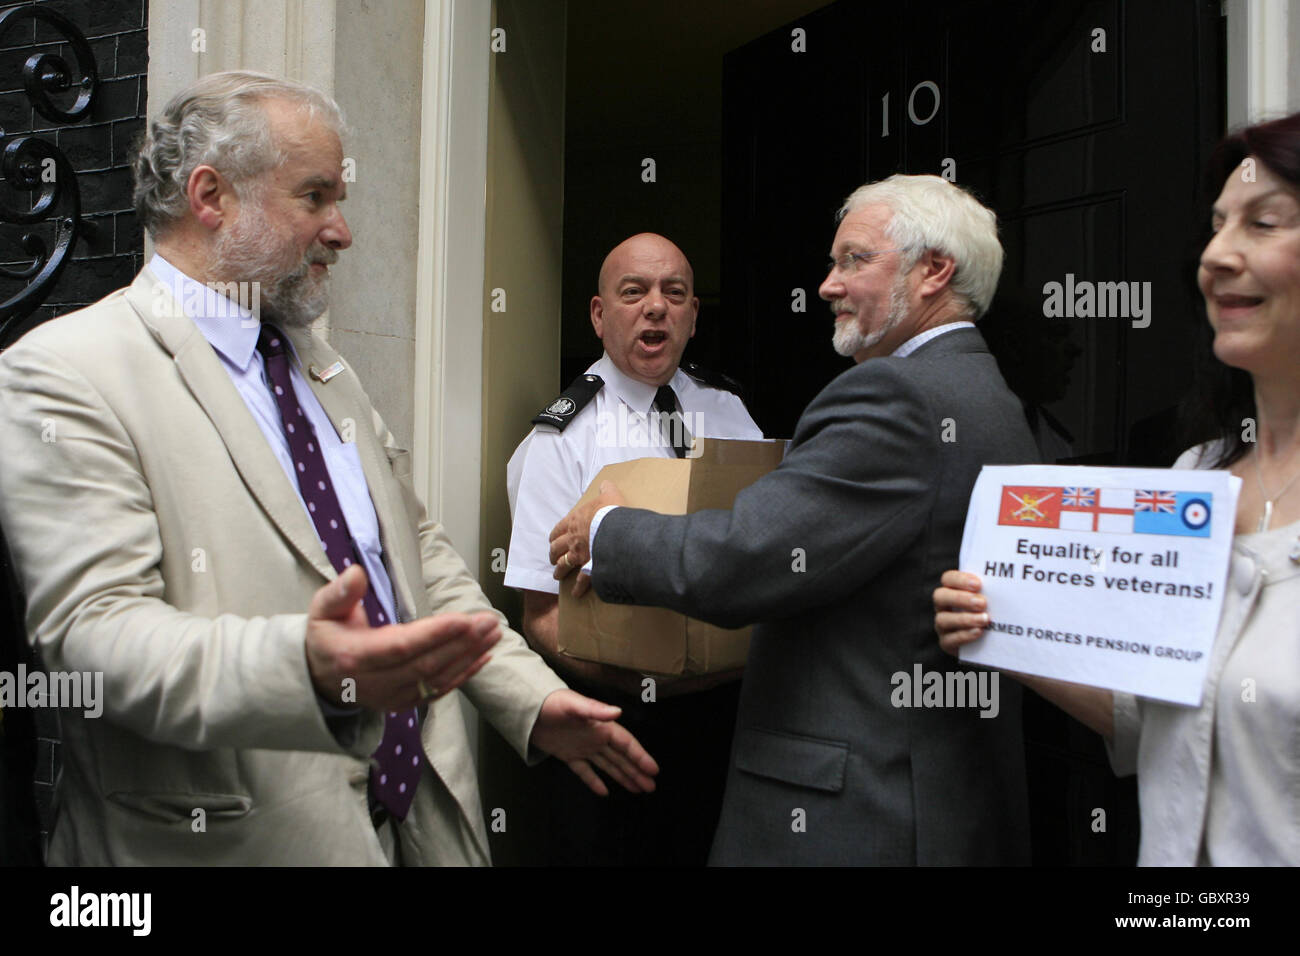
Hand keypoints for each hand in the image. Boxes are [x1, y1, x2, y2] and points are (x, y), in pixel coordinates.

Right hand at [305, 564, 499, 709]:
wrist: (318, 678)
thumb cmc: (326, 637)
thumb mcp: (322, 609)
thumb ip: (340, 592)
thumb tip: (356, 573)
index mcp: (354, 657)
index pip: (400, 647)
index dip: (433, 635)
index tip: (462, 619)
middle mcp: (375, 682)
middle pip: (425, 663)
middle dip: (461, 642)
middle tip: (488, 621)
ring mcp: (391, 696)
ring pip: (436, 678)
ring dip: (469, 655)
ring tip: (493, 632)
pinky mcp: (404, 703)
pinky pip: (439, 690)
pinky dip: (465, 674)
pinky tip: (485, 656)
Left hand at [529, 688, 658, 796]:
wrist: (528, 709)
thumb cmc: (552, 703)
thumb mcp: (573, 704)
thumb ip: (594, 709)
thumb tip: (618, 712)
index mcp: (601, 727)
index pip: (625, 744)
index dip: (640, 756)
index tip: (653, 770)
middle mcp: (595, 738)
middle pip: (621, 757)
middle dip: (636, 771)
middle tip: (650, 786)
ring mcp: (583, 748)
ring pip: (608, 765)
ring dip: (623, 776)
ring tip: (638, 789)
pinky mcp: (568, 755)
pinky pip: (585, 771)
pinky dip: (594, 781)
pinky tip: (604, 792)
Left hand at [548, 480, 625, 596]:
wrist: (615, 529)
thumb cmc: (610, 512)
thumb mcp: (609, 495)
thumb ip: (605, 490)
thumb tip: (606, 483)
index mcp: (574, 522)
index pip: (558, 529)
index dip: (554, 535)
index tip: (552, 540)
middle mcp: (572, 539)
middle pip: (556, 548)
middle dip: (553, 554)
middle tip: (552, 558)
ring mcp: (578, 555)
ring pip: (563, 564)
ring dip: (559, 570)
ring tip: (557, 575)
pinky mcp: (588, 568)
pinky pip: (581, 581)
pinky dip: (577, 588)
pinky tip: (575, 593)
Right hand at [932, 570, 988, 655]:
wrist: (994, 642)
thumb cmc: (994, 613)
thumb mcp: (993, 600)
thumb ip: (995, 591)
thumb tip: (1008, 586)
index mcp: (951, 589)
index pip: (948, 579)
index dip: (960, 579)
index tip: (979, 584)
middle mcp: (943, 606)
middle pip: (940, 596)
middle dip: (960, 598)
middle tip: (982, 603)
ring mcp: (942, 625)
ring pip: (943, 619)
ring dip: (964, 619)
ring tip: (984, 619)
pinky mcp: (946, 643)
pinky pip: (949, 639)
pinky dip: (964, 635)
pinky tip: (979, 632)